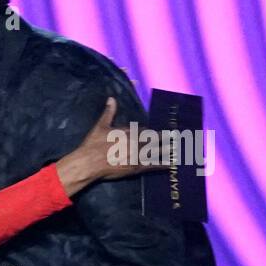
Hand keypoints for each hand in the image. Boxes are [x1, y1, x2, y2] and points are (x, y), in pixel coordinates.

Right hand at [54, 98, 168, 196]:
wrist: (89, 162)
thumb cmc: (93, 144)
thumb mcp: (100, 125)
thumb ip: (108, 112)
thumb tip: (111, 98)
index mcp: (129, 131)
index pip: (143, 129)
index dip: (148, 131)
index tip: (153, 132)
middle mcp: (136, 141)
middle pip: (153, 139)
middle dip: (164, 137)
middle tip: (175, 136)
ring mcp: (138, 154)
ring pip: (156, 150)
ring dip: (167, 149)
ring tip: (177, 148)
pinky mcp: (137, 167)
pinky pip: (153, 165)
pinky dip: (163, 165)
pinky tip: (171, 165)